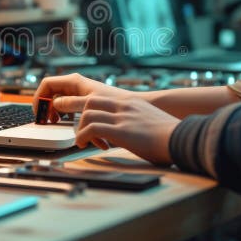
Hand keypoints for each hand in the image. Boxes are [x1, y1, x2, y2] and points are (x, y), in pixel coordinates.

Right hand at [32, 73, 134, 122]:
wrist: (131, 107)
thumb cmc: (114, 101)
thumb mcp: (89, 103)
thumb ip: (70, 103)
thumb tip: (55, 105)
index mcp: (73, 82)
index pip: (46, 84)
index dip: (39, 98)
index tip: (39, 113)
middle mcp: (74, 86)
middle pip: (52, 95)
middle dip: (48, 109)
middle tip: (49, 122)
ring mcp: (79, 95)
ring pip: (60, 104)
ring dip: (58, 116)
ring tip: (60, 124)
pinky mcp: (85, 105)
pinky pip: (70, 111)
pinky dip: (70, 120)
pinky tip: (76, 128)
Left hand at [55, 95, 180, 165]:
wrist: (182, 139)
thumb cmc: (167, 136)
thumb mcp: (147, 121)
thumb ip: (132, 121)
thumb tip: (125, 132)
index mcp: (129, 103)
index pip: (98, 96)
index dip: (81, 103)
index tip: (73, 111)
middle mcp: (124, 106)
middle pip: (88, 99)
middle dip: (68, 105)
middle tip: (58, 114)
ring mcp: (122, 117)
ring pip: (87, 112)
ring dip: (77, 125)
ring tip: (77, 137)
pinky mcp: (122, 130)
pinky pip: (92, 128)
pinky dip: (83, 135)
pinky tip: (82, 144)